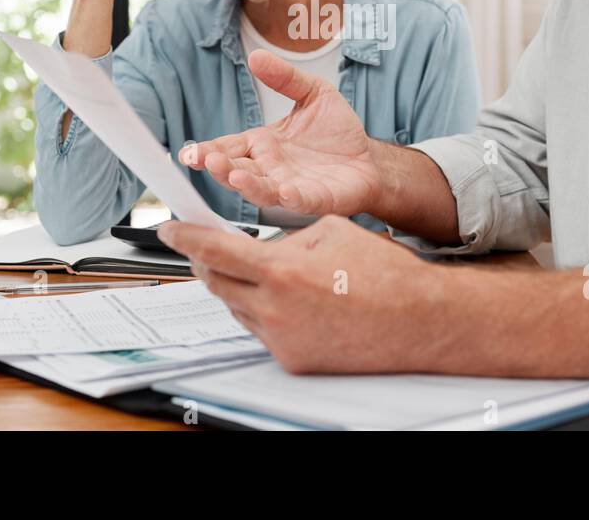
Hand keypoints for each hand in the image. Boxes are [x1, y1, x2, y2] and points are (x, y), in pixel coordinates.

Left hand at [158, 216, 445, 373]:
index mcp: (280, 270)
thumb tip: (262, 241)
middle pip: (216, 282)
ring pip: (238, 307)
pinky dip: (265, 310)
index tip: (169, 228)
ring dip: (240, 286)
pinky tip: (292, 299)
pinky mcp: (292, 360)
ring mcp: (281, 339)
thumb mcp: (330, 230)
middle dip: (206, 261)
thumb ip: (286, 236)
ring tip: (271, 271)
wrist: (419, 320)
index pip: (212, 250)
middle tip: (208, 245)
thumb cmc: (385, 273)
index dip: (184, 238)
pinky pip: (261, 330)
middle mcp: (274, 309)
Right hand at [179, 50, 384, 216]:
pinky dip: (289, 197)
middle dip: (220, 169)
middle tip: (209, 160)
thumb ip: (285, 78)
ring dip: (246, 186)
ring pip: (260, 191)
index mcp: (262, 145)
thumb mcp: (313, 93)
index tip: (189, 153)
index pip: (227, 148)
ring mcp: (290, 186)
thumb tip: (256, 56)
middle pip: (236, 172)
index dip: (206, 152)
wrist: (370, 158)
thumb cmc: (337, 131)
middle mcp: (270, 169)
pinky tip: (283, 190)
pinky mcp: (315, 199)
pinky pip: (299, 200)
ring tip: (235, 176)